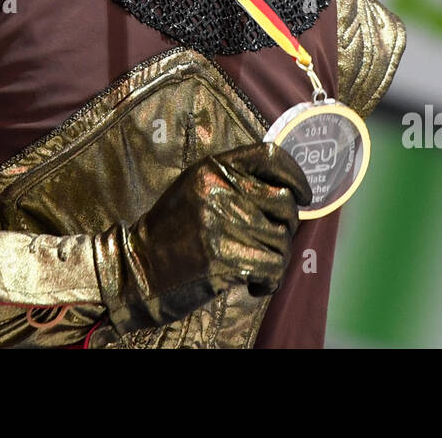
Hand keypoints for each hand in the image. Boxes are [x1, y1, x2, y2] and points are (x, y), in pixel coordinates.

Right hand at [91, 141, 311, 333]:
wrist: (137, 270)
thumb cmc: (170, 233)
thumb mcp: (194, 189)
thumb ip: (232, 181)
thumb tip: (284, 189)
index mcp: (212, 168)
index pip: (270, 157)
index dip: (296, 176)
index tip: (304, 195)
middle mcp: (219, 189)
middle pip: (284, 202)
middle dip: (286, 226)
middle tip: (271, 241)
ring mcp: (221, 223)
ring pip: (282, 239)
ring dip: (276, 258)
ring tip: (255, 265)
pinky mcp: (223, 257)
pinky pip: (273, 267)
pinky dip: (270, 280)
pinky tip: (254, 284)